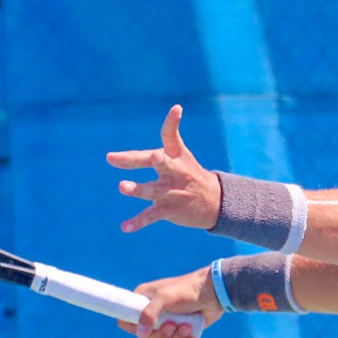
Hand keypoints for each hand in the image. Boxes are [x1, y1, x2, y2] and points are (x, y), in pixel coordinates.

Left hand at [107, 105, 221, 232]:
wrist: (215, 202)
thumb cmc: (190, 174)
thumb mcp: (180, 156)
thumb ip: (162, 143)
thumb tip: (161, 119)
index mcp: (175, 156)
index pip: (171, 136)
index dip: (173, 122)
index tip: (177, 109)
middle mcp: (174, 172)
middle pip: (162, 164)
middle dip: (158, 160)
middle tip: (155, 156)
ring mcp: (171, 192)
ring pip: (152, 191)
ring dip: (137, 189)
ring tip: (122, 187)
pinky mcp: (169, 209)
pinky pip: (150, 216)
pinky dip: (137, 222)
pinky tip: (124, 227)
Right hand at [118, 265, 223, 337]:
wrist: (215, 292)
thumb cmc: (188, 290)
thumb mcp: (165, 298)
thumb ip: (150, 314)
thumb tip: (140, 335)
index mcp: (143, 301)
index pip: (126, 320)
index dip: (134, 328)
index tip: (146, 328)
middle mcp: (153, 313)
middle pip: (146, 337)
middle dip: (161, 336)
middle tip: (173, 326)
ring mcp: (168, 323)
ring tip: (188, 327)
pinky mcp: (182, 331)